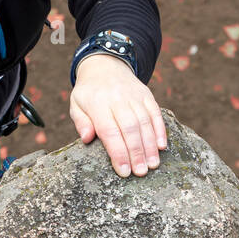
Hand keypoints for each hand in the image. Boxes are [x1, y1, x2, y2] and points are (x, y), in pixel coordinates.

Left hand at [69, 54, 165, 176]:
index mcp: (97, 102)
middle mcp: (117, 98)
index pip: (109, 130)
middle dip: (136, 152)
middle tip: (141, 172)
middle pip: (129, 128)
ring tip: (152, 165)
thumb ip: (81, 122)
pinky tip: (162, 146)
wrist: (105, 64)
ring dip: (150, 145)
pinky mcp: (146, 94)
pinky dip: (160, 130)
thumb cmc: (89, 92)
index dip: (117, 152)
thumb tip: (86, 139)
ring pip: (144, 122)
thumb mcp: (76, 104)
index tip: (123, 171)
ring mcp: (133, 95)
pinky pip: (155, 112)